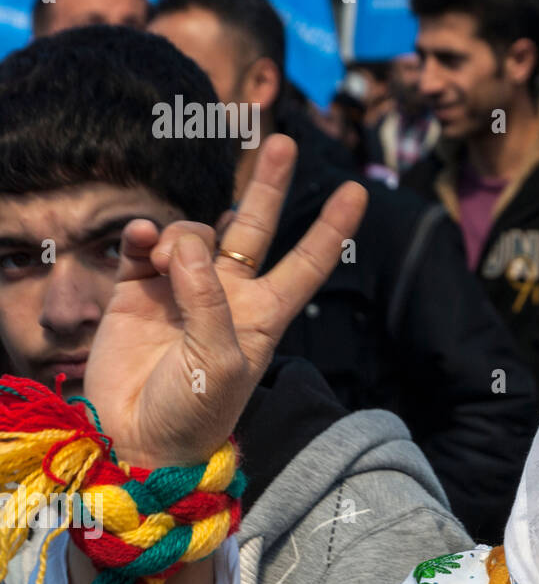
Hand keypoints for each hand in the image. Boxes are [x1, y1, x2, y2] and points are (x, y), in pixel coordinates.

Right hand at [81, 134, 367, 468]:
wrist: (136, 440)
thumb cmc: (195, 413)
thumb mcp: (221, 364)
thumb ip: (209, 303)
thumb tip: (188, 246)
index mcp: (265, 313)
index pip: (308, 262)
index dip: (332, 228)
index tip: (357, 190)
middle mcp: (229, 293)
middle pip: (257, 228)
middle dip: (270, 186)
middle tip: (283, 143)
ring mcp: (183, 288)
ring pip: (196, 233)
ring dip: (185, 234)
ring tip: (166, 260)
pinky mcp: (137, 290)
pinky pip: (146, 244)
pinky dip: (145, 234)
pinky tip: (143, 240)